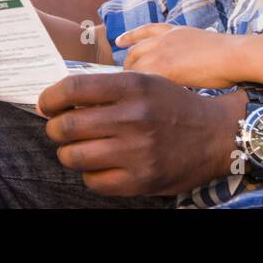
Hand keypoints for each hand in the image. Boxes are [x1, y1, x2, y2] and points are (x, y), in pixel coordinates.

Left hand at [38, 71, 246, 196]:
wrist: (215, 135)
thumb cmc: (172, 105)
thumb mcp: (144, 82)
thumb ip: (105, 88)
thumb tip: (56, 100)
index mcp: (132, 86)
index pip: (73, 89)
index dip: (50, 97)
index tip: (46, 104)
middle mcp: (133, 117)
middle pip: (67, 126)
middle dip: (55, 128)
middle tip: (59, 129)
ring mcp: (137, 151)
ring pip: (74, 156)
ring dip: (68, 153)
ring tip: (77, 148)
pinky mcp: (141, 179)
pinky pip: (93, 181)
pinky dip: (89, 174)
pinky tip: (99, 165)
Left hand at [116, 23, 239, 88]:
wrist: (233, 55)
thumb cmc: (226, 54)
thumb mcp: (199, 42)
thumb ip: (184, 49)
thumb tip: (182, 61)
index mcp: (173, 31)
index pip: (144, 31)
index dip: (130, 37)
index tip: (118, 42)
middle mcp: (164, 39)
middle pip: (135, 52)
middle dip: (127, 65)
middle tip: (122, 78)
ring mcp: (162, 53)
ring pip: (136, 67)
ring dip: (130, 81)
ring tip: (126, 94)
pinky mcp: (165, 69)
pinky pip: (144, 80)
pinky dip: (138, 91)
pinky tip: (137, 100)